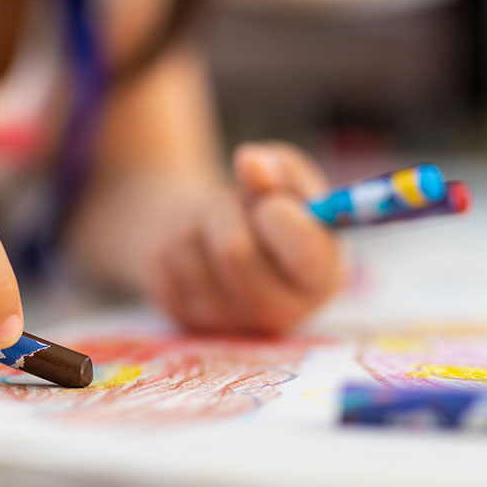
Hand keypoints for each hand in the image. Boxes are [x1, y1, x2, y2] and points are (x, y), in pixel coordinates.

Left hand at [150, 142, 340, 333]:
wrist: (214, 231)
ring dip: (198, 216)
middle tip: (235, 201)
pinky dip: (174, 234)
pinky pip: (164, 259)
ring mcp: (227, 321)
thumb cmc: (261, 204)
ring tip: (215, 219)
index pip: (305, 254)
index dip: (281, 216)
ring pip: (191, 249)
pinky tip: (194, 242)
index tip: (269, 202)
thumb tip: (252, 164)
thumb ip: (284, 168)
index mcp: (322, 278)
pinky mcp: (183, 316)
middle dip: (228, 209)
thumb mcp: (286, 179)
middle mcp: (281, 313)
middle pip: (234, 251)